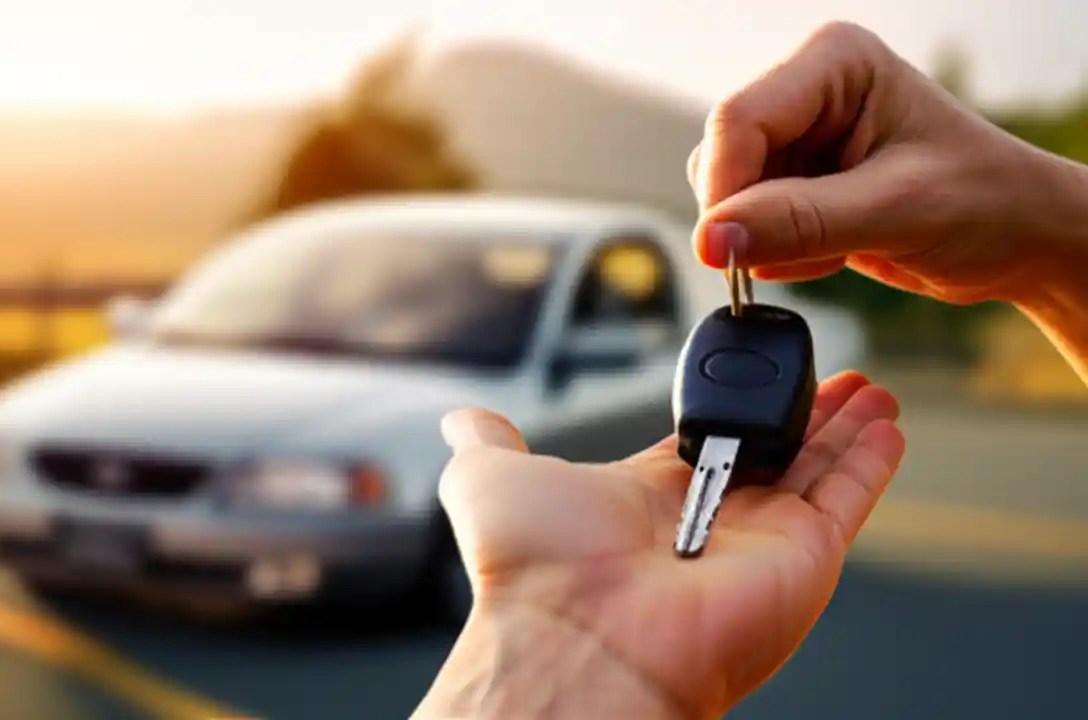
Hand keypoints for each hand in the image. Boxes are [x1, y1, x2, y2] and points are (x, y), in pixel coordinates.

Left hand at [414, 372, 903, 718]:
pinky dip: (873, 462)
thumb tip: (461, 421)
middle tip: (836, 376)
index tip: (755, 369)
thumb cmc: (532, 568)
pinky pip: (847, 500)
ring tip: (873, 389)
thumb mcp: (492, 479)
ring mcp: (758, 540)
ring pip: (816, 470)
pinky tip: (887, 425)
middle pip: (771, 451)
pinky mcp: (803, 558)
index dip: (733, 404)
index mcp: (646, 496)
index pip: (706, 440)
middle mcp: (707, 519)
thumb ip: (486, 442)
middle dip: (804, 412)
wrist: (581, 637)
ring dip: (847, 428)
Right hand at [689, 21, 1087, 377]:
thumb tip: (712, 240)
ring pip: (726, 196)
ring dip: (771, 240)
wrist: (1019, 239)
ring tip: (839, 246)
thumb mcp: (896, 211)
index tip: (728, 253)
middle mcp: (805, 90)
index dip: (725, 190)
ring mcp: (797, 137)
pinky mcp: (794, 181)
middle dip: (753, 218)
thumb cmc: (986, 203)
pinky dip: (780, 253)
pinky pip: (744, 224)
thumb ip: (799, 222)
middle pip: (721, 158)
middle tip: (813, 251)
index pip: (737, 121)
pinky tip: (835, 251)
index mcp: (834, 62)